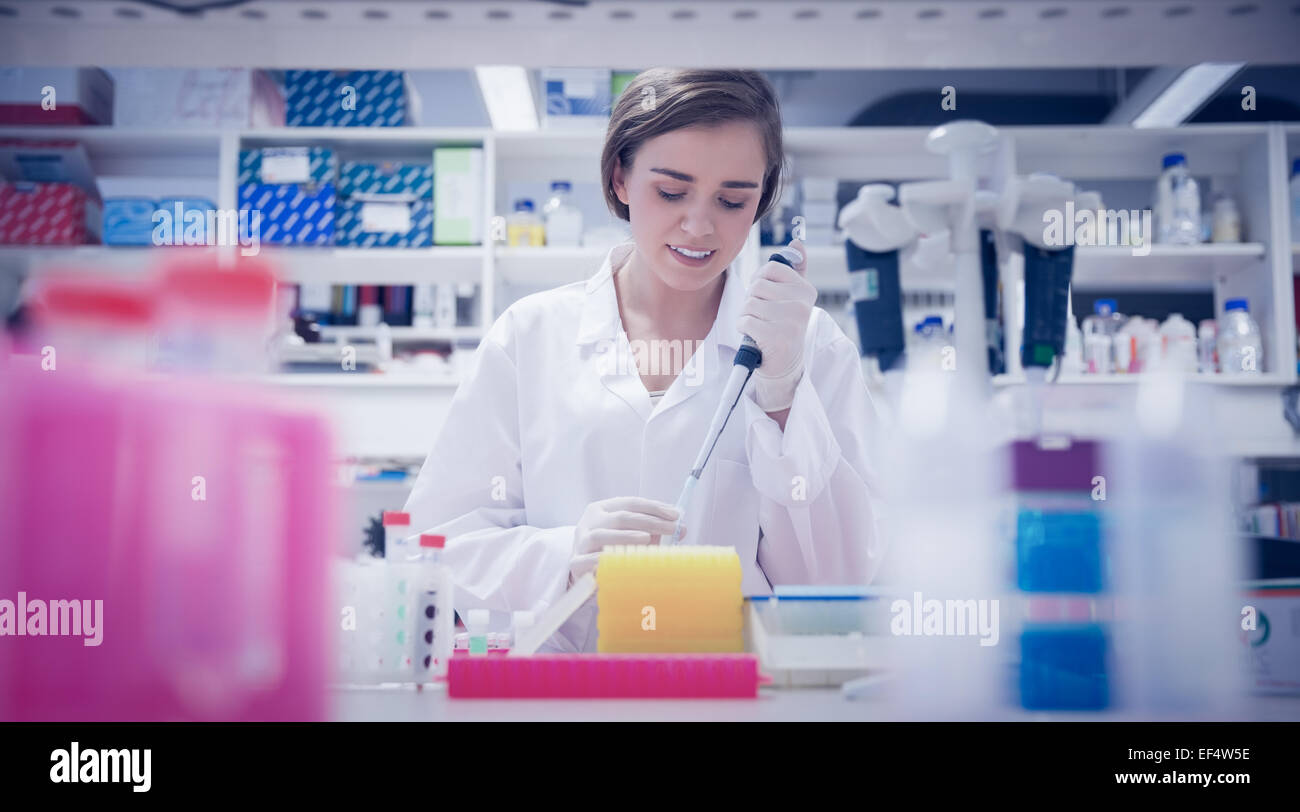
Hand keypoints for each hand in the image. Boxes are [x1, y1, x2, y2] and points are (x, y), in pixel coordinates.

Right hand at [569, 496, 682, 584]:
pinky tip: (621, 561)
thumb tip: (681, 529)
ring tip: (647, 539)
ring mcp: (581, 542)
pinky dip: (605, 560)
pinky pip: (589, 560)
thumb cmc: (611, 549)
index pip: (631, 503)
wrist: (582, 569)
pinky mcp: (575, 563)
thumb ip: (653, 530)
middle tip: (671, 529)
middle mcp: (589, 522)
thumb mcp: (631, 535)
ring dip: (626, 536)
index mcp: (602, 509)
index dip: (654, 507)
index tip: (676, 515)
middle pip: (620, 517)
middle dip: (649, 521)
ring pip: (602, 535)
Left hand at [736, 239, 816, 411]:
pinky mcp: (777, 337)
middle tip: (762, 316)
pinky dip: (743, 328)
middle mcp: (802, 304)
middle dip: (752, 301)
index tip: (766, 296)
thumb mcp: (793, 297)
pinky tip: (755, 336)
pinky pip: (745, 321)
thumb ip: (794, 270)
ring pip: (749, 303)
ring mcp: (791, 321)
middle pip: (757, 286)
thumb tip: (796, 243)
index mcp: (806, 290)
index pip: (771, 268)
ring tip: (760, 326)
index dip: (760, 280)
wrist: (785, 364)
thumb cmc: (784, 326)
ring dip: (747, 316)